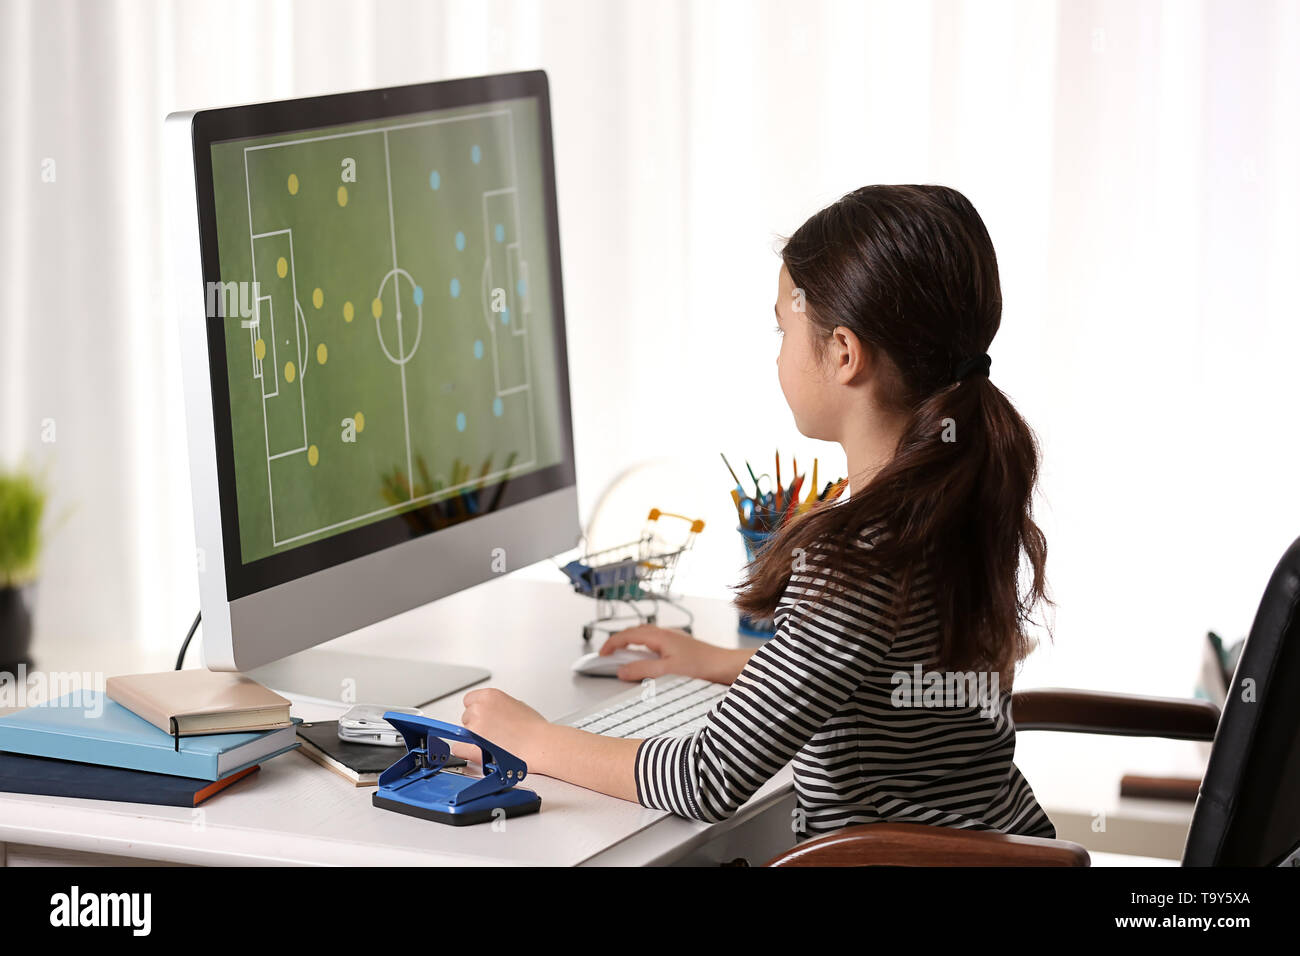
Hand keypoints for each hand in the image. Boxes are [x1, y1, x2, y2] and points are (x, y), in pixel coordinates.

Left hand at [451, 687, 551, 772]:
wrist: (539, 744)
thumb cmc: (534, 728)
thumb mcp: (516, 705)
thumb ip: (498, 706)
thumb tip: (493, 713)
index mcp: (489, 696)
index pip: (469, 700)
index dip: (477, 710)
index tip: (483, 718)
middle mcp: (479, 709)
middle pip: (467, 717)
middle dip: (476, 725)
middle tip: (492, 733)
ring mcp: (474, 727)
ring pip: (463, 733)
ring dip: (473, 739)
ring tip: (493, 744)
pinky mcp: (471, 745)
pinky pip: (458, 748)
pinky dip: (466, 752)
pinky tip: (478, 753)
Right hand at [599, 624, 743, 683]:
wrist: (726, 666)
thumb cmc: (702, 666)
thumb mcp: (667, 671)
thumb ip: (642, 671)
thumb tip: (621, 671)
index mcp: (659, 636)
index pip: (627, 635)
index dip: (611, 644)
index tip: (601, 655)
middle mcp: (666, 633)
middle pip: (635, 632)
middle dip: (619, 641)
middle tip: (608, 654)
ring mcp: (674, 639)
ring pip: (645, 636)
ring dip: (631, 644)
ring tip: (623, 657)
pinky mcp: (680, 646)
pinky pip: (655, 642)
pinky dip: (644, 648)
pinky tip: (647, 660)